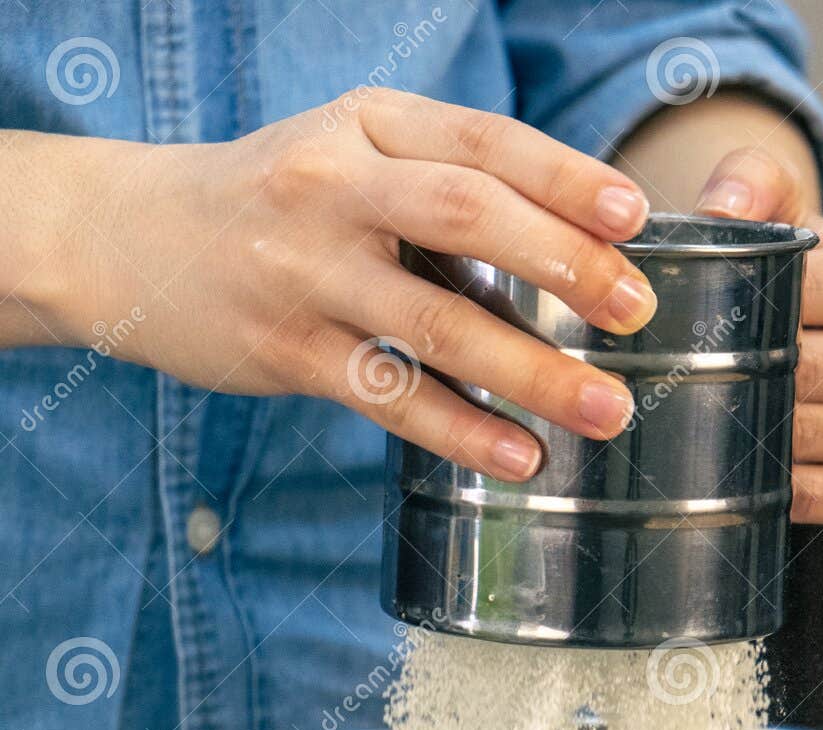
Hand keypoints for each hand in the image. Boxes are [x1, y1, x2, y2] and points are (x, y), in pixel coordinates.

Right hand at [26, 91, 656, 480]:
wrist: (128, 238)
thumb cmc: (269, 200)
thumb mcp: (346, 152)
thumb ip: (438, 177)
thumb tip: (572, 239)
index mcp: (367, 123)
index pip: (484, 140)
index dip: (567, 179)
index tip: (636, 218)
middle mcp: (335, 187)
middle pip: (471, 216)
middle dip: (566, 265)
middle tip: (638, 312)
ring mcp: (306, 272)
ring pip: (439, 322)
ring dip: (533, 371)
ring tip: (607, 408)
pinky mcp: (287, 351)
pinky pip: (392, 397)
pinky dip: (464, 430)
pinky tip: (521, 456)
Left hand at [698, 148, 822, 526]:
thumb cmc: (808, 277)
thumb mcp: (789, 215)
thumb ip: (755, 182)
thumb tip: (720, 207)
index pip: (818, 291)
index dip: (751, 300)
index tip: (706, 308)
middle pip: (811, 372)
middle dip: (742, 369)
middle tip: (684, 368)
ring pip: (810, 437)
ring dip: (749, 427)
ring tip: (704, 409)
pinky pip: (816, 496)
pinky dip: (768, 483)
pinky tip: (739, 459)